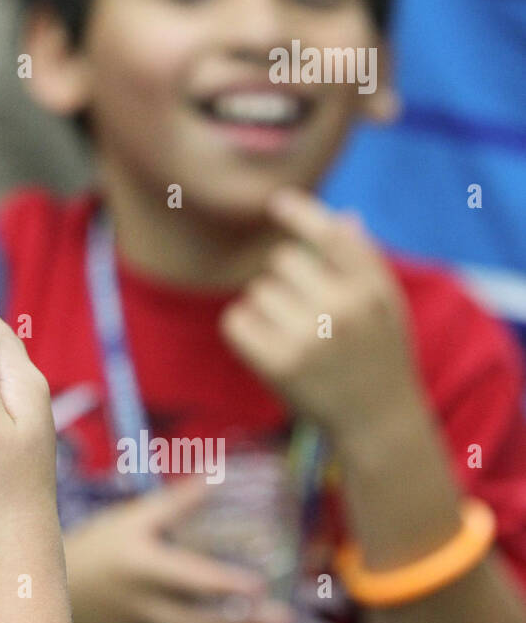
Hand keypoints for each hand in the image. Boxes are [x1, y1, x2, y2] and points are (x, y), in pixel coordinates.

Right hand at [65, 478, 294, 622]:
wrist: (61, 588)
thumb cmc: (100, 546)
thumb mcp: (132, 519)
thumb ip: (173, 503)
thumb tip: (213, 476)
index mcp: (143, 567)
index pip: (190, 579)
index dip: (226, 583)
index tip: (260, 583)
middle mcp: (146, 604)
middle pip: (201, 620)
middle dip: (245, 621)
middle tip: (284, 617)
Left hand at [220, 188, 424, 438]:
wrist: (378, 421)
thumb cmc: (379, 355)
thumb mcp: (387, 306)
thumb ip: (364, 261)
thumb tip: (343, 217)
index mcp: (372, 288)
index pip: (330, 235)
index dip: (301, 213)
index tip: (277, 201)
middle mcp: (343, 308)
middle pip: (281, 260)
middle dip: (285, 280)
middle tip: (307, 314)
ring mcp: (310, 337)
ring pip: (257, 291)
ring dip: (266, 308)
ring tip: (295, 337)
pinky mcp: (278, 363)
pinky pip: (235, 320)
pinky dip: (243, 330)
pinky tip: (269, 348)